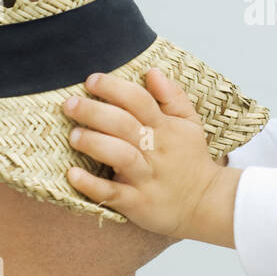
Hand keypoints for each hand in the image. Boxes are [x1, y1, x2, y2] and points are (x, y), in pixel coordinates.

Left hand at [62, 68, 235, 241]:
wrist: (206, 203)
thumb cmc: (190, 160)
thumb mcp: (190, 124)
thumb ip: (173, 97)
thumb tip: (152, 72)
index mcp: (166, 128)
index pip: (139, 101)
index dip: (115, 88)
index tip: (92, 80)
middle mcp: (155, 150)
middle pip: (124, 125)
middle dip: (95, 112)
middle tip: (71, 104)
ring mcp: (145, 177)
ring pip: (120, 156)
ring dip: (95, 143)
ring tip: (74, 135)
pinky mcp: (137, 202)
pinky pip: (112, 194)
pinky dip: (91, 185)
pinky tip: (73, 174)